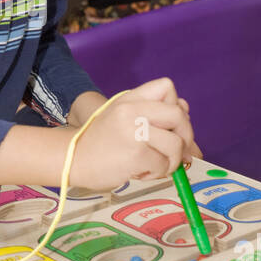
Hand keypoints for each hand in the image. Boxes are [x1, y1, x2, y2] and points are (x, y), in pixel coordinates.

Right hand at [68, 78, 200, 189]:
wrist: (71, 159)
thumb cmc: (100, 143)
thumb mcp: (124, 120)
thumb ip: (154, 118)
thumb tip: (190, 127)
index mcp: (129, 99)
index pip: (167, 87)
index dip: (175, 106)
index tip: (169, 125)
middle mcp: (132, 110)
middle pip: (178, 114)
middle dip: (185, 136)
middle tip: (176, 152)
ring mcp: (134, 131)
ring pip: (176, 144)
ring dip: (172, 161)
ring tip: (154, 166)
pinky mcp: (136, 154)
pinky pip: (164, 164)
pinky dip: (158, 173)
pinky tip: (141, 172)